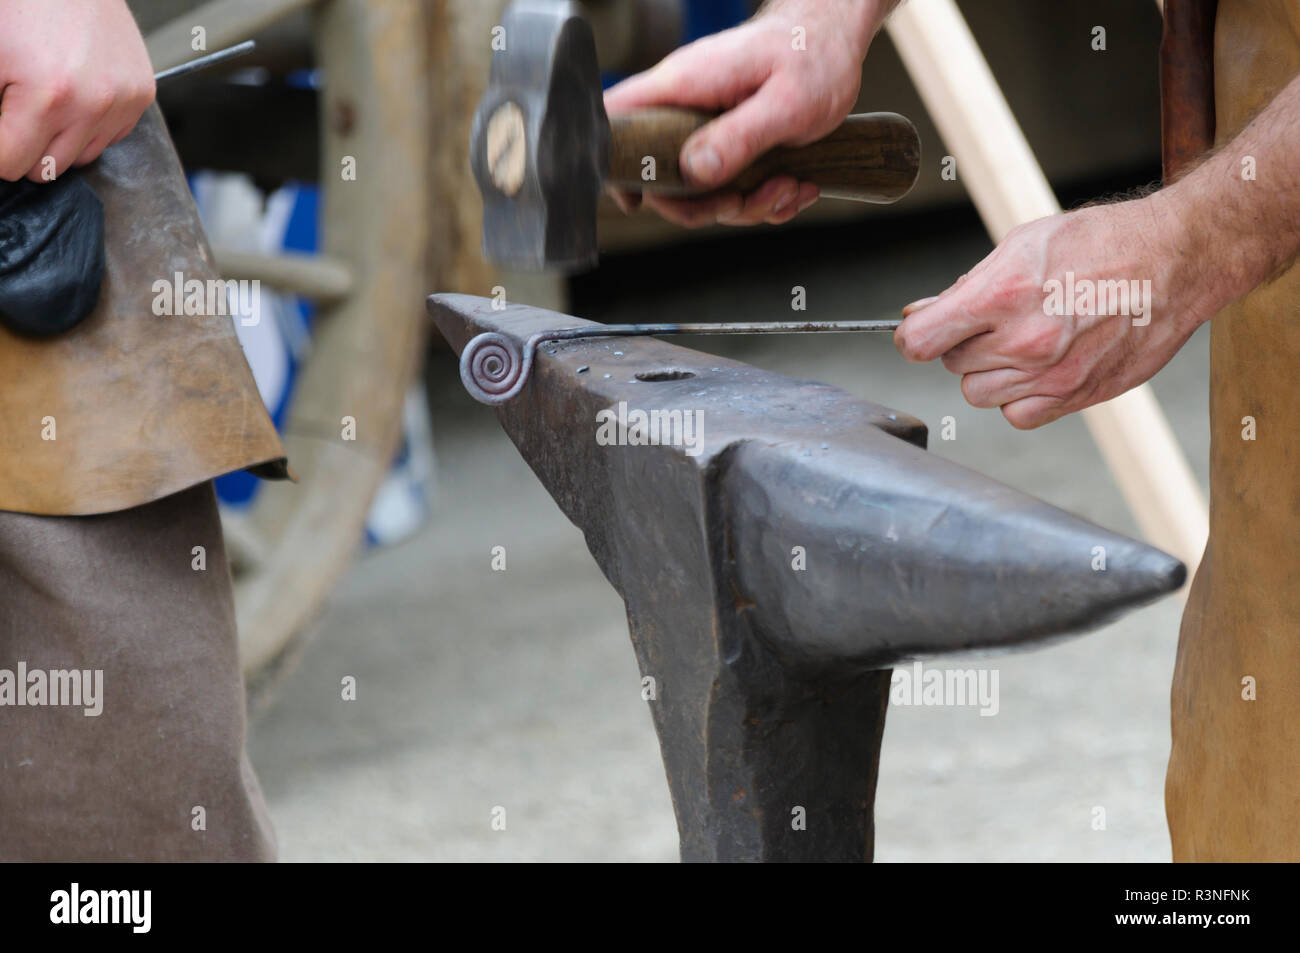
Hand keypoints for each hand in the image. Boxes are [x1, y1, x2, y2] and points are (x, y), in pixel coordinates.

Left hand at [0, 0, 154, 182]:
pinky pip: (110, 137)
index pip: (10, 164)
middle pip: (47, 168)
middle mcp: (94, 104)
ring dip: (58, 139)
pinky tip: (75, 95)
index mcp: (49, 95)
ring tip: (47, 100)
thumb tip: (1, 146)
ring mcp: (123, 101)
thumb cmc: (23, 5)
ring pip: (80, 158)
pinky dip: (88, 125)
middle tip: (17, 110)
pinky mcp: (141, 94)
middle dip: (25, 145)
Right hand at [602, 0, 886, 226]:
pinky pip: (728, 188)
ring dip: (747, 205)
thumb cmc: (813, 57)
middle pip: (660, 179)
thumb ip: (739, 136)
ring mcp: (703, 128)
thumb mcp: (786, 103)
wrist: (833, 39)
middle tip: (752, 198)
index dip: (612, 163)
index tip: (636, 198)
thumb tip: (694, 172)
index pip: (617, 118)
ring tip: (789, 185)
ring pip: (700, 192)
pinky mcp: (725, 143)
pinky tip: (792, 184)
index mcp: (684, 85)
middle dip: (707, 206)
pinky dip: (762, 199)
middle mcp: (684, 107)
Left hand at [894, 194, 1217, 428]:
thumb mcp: (1023, 242)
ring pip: (979, 394)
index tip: (919, 331)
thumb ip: (967, 285)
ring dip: (990, 371)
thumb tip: (920, 313)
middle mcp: (1024, 340)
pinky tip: (1039, 367)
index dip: (913, 336)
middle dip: (963, 343)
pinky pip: (1017, 416)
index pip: (920, 341)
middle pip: (952, 365)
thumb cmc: (1102, 242)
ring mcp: (1052, 374)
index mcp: (1002, 294)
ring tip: (1023, 339)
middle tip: (996, 320)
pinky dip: (1019, 398)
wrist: (1176, 260)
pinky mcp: (1077, 395)